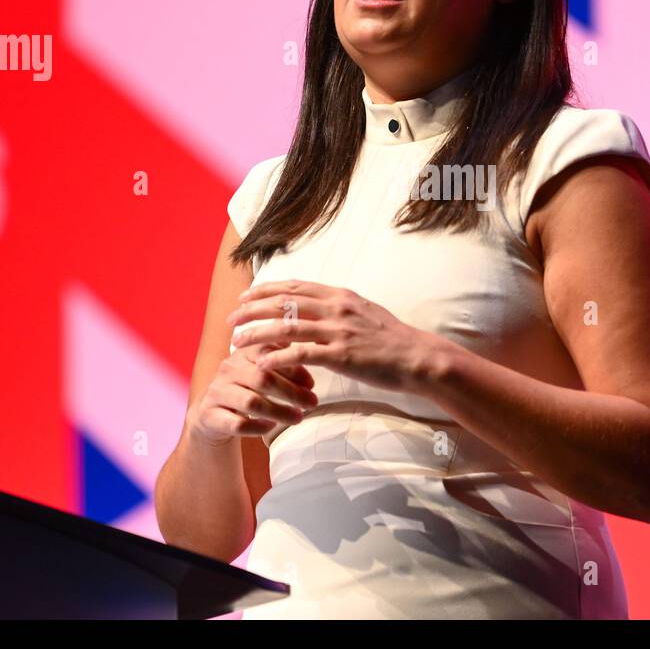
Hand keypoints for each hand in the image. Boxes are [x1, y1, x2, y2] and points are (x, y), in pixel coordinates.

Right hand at [185, 341, 317, 446]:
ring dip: (279, 411)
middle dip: (291, 392)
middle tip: (312, 403)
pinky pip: (236, 423)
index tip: (311, 383)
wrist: (212, 414)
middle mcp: (228, 369)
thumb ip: (283, 361)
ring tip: (298, 417)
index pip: (268, 354)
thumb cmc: (246, 389)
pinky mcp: (209, 415)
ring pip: (251, 402)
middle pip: (263, 378)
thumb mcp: (261, 370)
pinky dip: (257, 427)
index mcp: (242, 353)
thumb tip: (310, 364)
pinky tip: (270, 427)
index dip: (292, 368)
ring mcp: (217, 392)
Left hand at [227, 280, 442, 394]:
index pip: (295, 286)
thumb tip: (318, 306)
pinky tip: (261, 362)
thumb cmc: (392, 339)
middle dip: (252, 309)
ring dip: (256, 333)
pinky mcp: (342, 355)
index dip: (266, 290)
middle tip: (231, 318)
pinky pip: (301, 353)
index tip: (245, 296)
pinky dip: (278, 356)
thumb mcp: (364, 312)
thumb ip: (339, 307)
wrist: (418, 357)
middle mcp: (337, 307)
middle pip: (284, 302)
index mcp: (341, 295)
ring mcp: (339, 330)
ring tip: (236, 341)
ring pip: (286, 326)